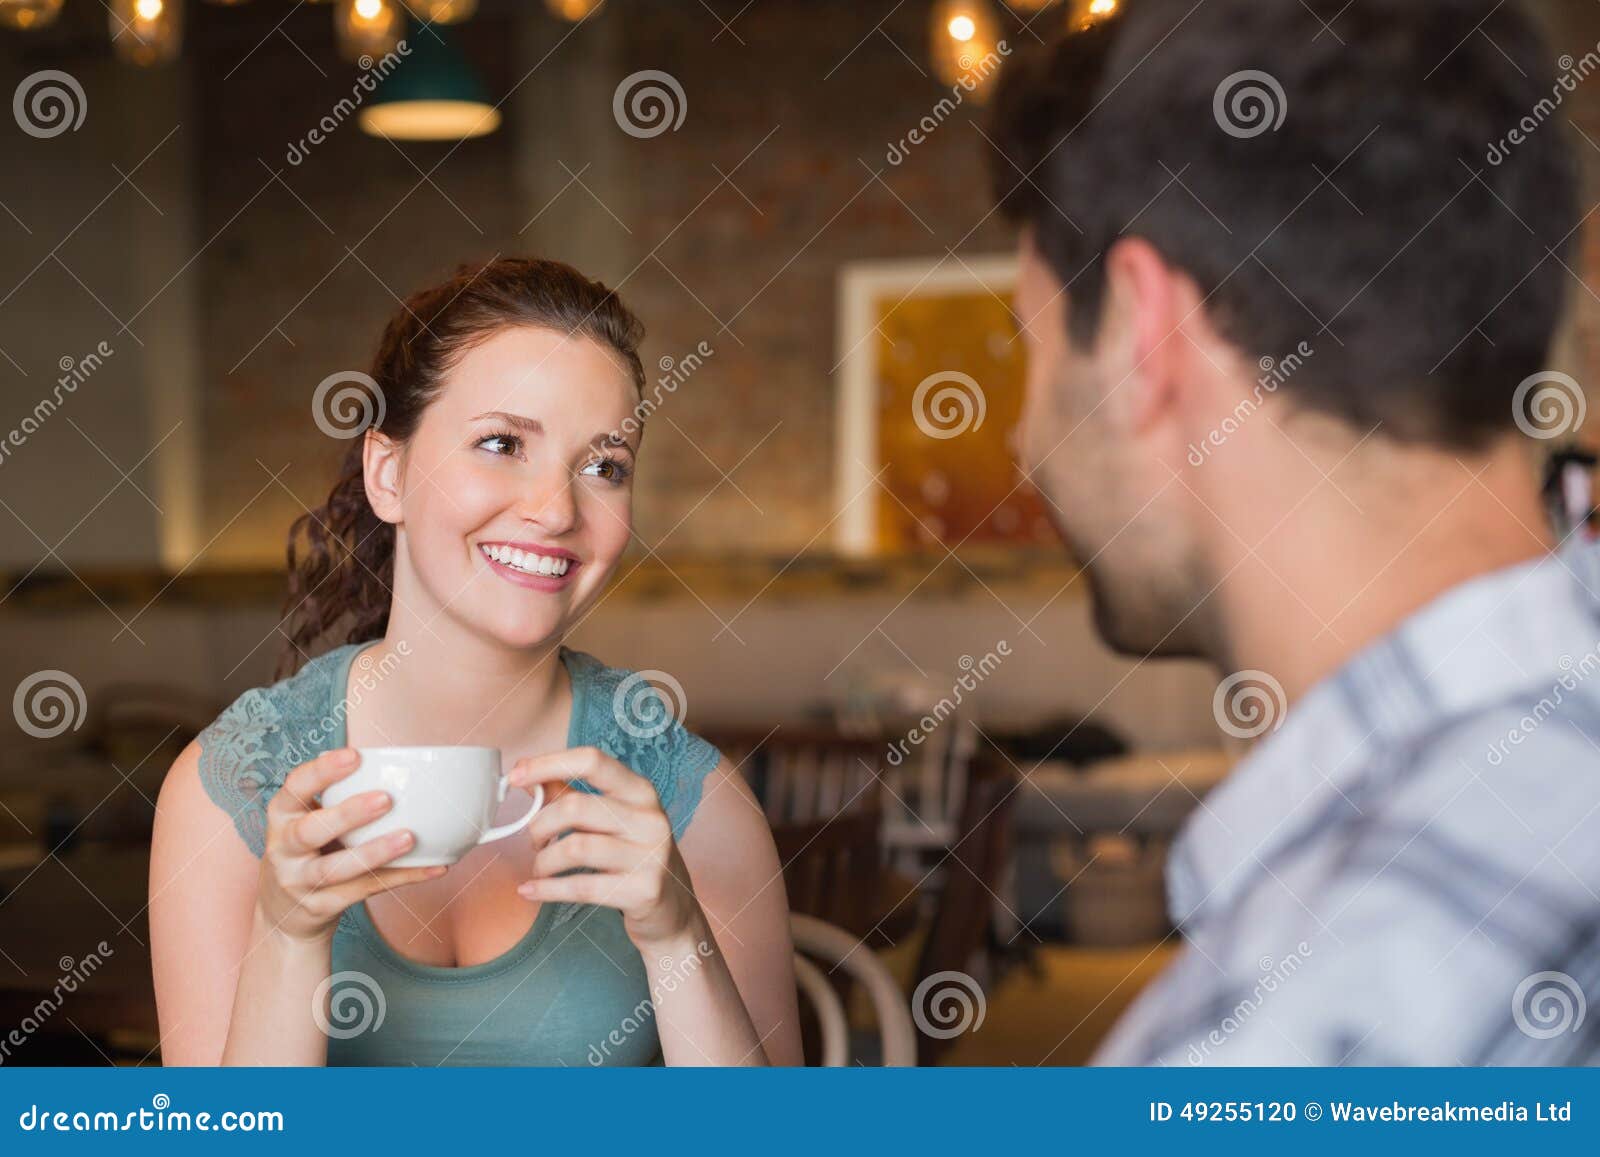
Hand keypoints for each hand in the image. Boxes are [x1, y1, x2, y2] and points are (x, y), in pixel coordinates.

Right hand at [257, 748, 445, 942]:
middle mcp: (283, 849)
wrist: (285, 914)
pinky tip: (434, 867)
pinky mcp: (322, 906)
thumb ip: (337, 798)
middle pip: (309, 831)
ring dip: (374, 853)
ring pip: (336, 869)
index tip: (355, 755)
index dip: (322, 771)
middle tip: (385, 798)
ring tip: (409, 838)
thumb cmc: (308, 851)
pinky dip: (402, 877)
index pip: (294, 787)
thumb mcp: (307, 820)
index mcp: (282, 816)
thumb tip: (401, 767)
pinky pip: (366, 890)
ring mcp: (300, 881)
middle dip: (347, 814)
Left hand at [508, 746, 701, 951]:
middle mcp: (649, 818)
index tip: (516, 775)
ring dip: (543, 861)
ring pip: (575, 848)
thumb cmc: (633, 857)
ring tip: (539, 869)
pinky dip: (547, 890)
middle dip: (540, 826)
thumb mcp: (611, 819)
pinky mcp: (643, 890)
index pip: (592, 761)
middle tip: (534, 841)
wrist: (672, 910)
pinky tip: (530, 891)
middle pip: (576, 808)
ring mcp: (649, 855)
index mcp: (640, 791)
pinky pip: (582, 887)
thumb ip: (571, 794)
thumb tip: (528, 773)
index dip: (549, 764)